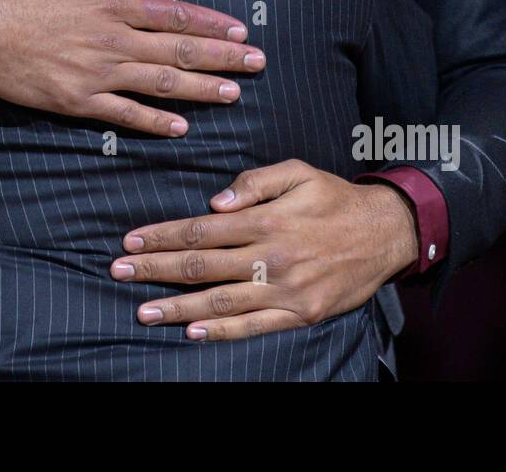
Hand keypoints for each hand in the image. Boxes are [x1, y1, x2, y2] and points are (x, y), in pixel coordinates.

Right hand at [0, 0, 264, 137]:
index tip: (242, 30)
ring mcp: (96, 73)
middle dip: (223, 58)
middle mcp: (111, 39)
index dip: (211, 23)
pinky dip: (155, 121)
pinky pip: (124, 114)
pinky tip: (181, 127)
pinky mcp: (76, 100)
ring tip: (234, 95)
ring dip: (201, 90)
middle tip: (258, 64)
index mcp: (109, 2)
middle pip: (178, 51)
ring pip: (160, 84)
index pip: (173, 15)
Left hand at [110, 160, 419, 338]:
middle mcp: (270, 257)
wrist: (386, 233)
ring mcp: (284, 289)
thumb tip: (215, 200)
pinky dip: (221, 332)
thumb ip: (254, 181)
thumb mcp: (297, 172)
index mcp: (265, 220)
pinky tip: (192, 333)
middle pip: (200, 267)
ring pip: (220, 301)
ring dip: (177, 307)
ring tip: (143, 310)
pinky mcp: (300, 313)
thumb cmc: (334, 197)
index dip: (162, 236)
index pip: (200, 230)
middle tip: (119, 272)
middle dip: (155, 269)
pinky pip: (254, 327)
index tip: (130, 239)